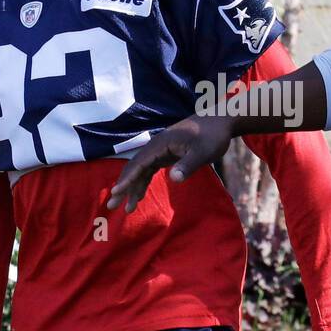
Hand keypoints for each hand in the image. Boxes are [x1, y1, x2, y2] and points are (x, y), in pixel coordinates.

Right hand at [106, 115, 236, 212]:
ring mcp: (158, 151)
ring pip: (139, 172)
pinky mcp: (164, 155)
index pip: (139, 163)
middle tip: (111, 205)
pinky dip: (142, 184)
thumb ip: (187, 165)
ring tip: (126, 209)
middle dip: (122, 187)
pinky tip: (138, 197)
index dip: (127, 179)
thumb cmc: (213, 135)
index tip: (116, 192)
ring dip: (131, 189)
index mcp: (161, 144)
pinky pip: (148, 171)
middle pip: (134, 169)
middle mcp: (155, 147)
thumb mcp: (203, 152)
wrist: (220, 121)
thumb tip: (173, 178)